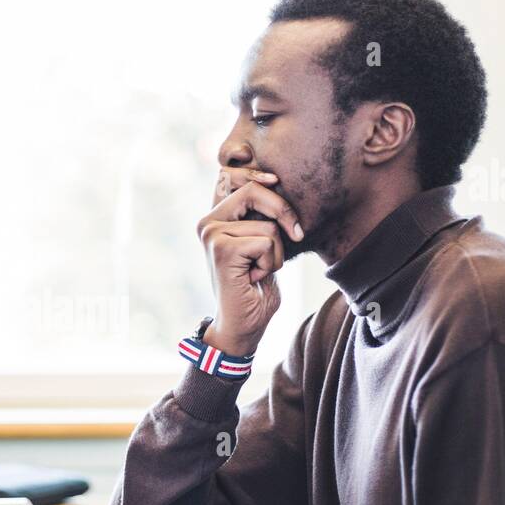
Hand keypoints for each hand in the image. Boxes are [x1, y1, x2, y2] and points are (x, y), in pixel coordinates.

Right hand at [196, 167, 302, 356]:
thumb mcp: (261, 246)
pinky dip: (271, 263)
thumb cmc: (255, 289)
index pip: (241, 181)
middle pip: (254, 190)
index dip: (262, 177)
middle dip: (282, 210)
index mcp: (215, 219)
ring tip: (258, 271)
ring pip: (268, 225)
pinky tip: (254, 278)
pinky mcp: (221, 249)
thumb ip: (262, 220)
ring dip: (276, 253)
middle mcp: (208, 222)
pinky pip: (266, 241)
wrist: (241, 327)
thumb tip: (278, 187)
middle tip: (296, 234)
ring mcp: (212, 234)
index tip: (277, 181)